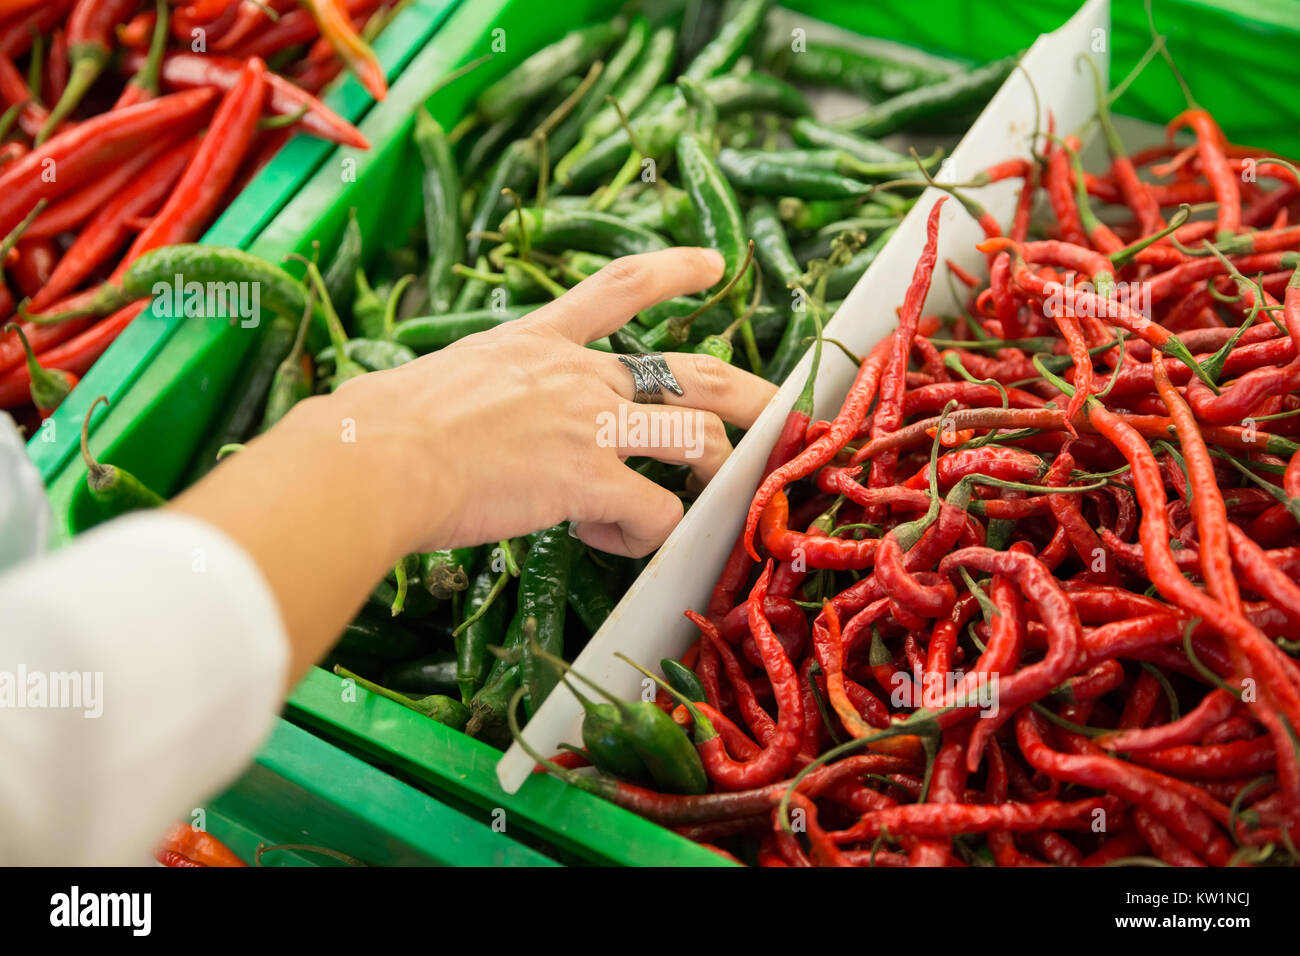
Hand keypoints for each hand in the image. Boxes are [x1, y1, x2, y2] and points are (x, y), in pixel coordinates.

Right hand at [172, 247, 777, 683]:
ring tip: (707, 497)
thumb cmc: (376, 427)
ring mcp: (591, 425)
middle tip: (778, 406)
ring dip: (712, 472)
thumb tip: (452, 427)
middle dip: (746, 392)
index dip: (672, 273)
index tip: (714, 263)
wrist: (373, 457)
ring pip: (695, 440)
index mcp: (536, 344)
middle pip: (691, 371)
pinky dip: (640, 536)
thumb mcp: (437, 385)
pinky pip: (654, 513)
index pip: (617, 289)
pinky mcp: (591, 479)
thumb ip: (475, 398)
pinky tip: (605, 541)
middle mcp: (577, 376)